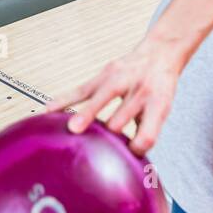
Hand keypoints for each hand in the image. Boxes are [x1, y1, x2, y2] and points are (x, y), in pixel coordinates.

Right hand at [44, 37, 182, 154]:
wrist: (160, 53)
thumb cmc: (159, 87)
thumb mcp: (162, 110)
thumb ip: (145, 131)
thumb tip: (129, 158)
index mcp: (157, 105)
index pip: (146, 135)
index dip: (135, 150)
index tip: (125, 158)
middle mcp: (140, 91)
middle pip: (119, 120)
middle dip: (105, 137)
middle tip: (91, 152)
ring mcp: (121, 80)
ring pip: (100, 99)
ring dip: (86, 115)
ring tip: (72, 129)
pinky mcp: (104, 75)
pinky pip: (82, 90)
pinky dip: (65, 99)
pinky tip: (50, 109)